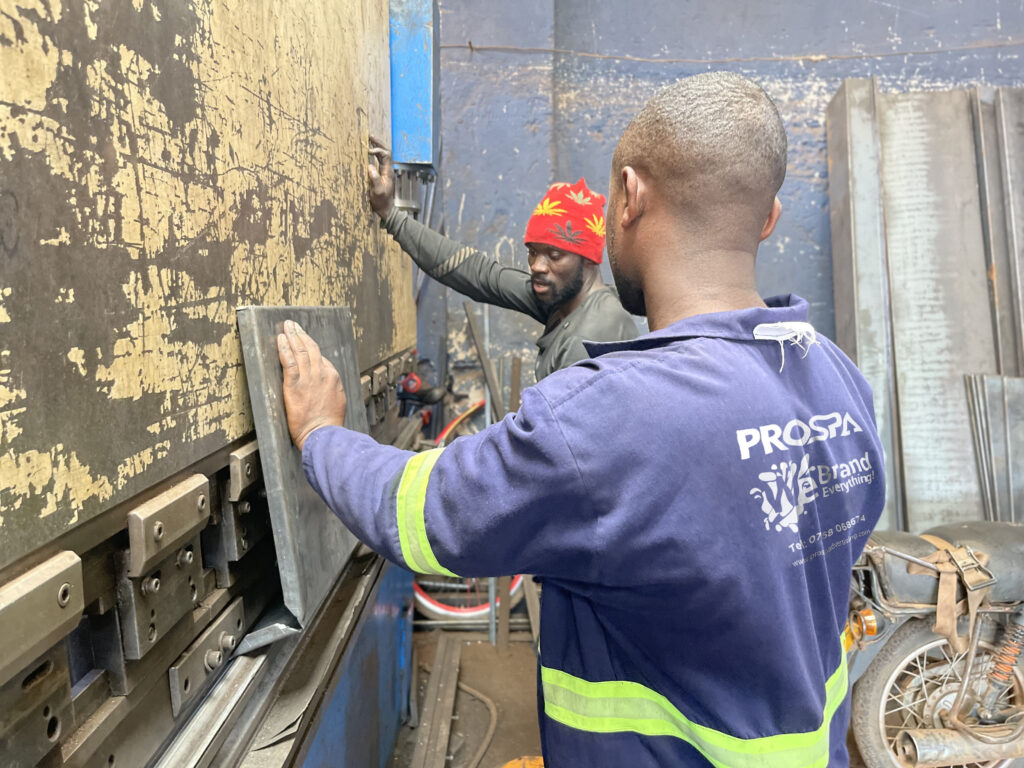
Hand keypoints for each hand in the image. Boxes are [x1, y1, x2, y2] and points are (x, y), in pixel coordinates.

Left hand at [277, 320, 346, 449]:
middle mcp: (321, 374)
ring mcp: (308, 378)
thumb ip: (331, 388)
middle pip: (310, 349)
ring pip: (299, 351)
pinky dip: (284, 349)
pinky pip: (289, 361)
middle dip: (300, 335)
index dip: (309, 346)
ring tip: (286, 327)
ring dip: (291, 337)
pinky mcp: (295, 384)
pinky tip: (279, 340)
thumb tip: (325, 384)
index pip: (319, 357)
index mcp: (332, 377)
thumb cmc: (329, 423)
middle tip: (293, 325)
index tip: (303, 340)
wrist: (323, 433)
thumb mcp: (337, 401)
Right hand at [367, 135, 394, 218]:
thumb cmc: (381, 202)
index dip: (378, 150)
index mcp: (388, 172)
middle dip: (378, 143)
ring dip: (376, 147)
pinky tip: (367, 152)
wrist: (385, 209)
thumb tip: (370, 167)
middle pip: (385, 152)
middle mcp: (387, 170)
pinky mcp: (381, 175)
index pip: (386, 156)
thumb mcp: (377, 191)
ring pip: (382, 156)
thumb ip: (375, 179)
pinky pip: (378, 161)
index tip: (369, 150)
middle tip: (370, 135)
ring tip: (368, 139)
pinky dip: (374, 154)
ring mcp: (384, 172)